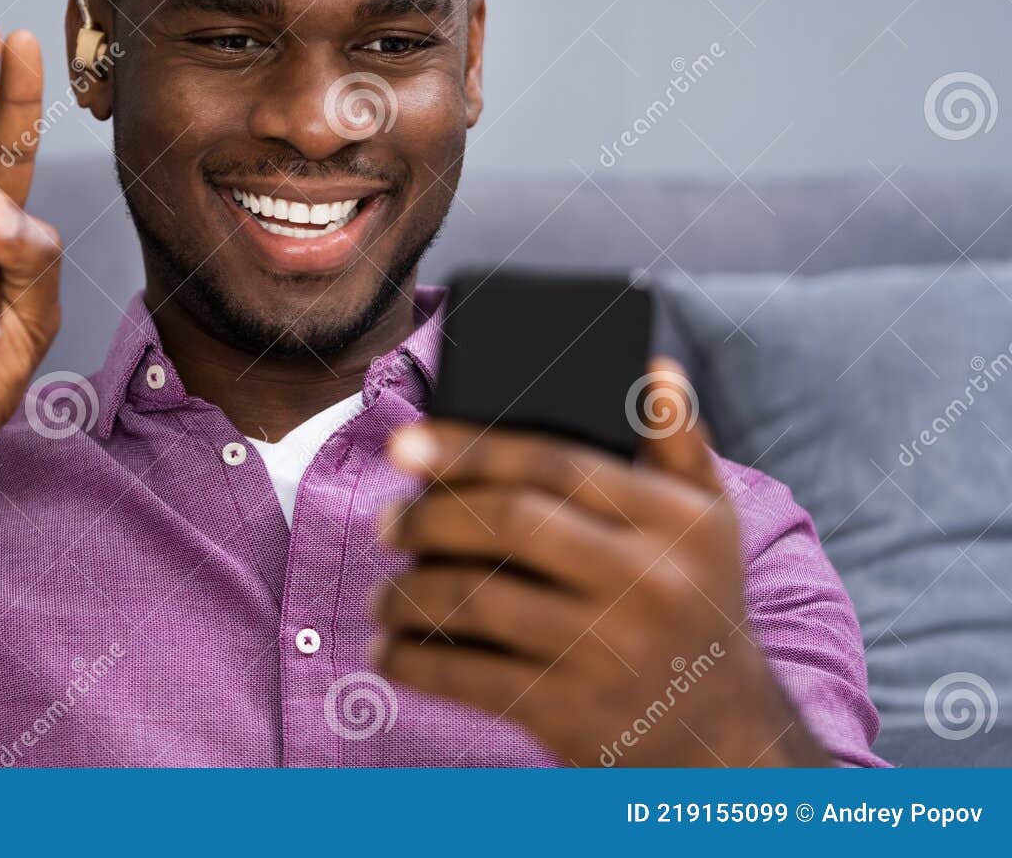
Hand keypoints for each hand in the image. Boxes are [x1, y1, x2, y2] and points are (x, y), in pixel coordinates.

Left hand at [374, 361, 825, 766]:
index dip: (470, 447)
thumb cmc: (693, 601)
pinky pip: (471, 677)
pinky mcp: (573, 713)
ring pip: (478, 600)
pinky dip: (415, 662)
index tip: (403, 444)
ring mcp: (610, 650)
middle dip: (428, 517)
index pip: (555, 463)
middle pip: (509, 523)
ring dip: (408, 595)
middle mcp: (649, 581)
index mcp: (674, 520)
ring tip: (383, 596)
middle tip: (386, 524)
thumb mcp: (709, 522)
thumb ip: (678, 444)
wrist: (722, 736)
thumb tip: (652, 368)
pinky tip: (388, 652)